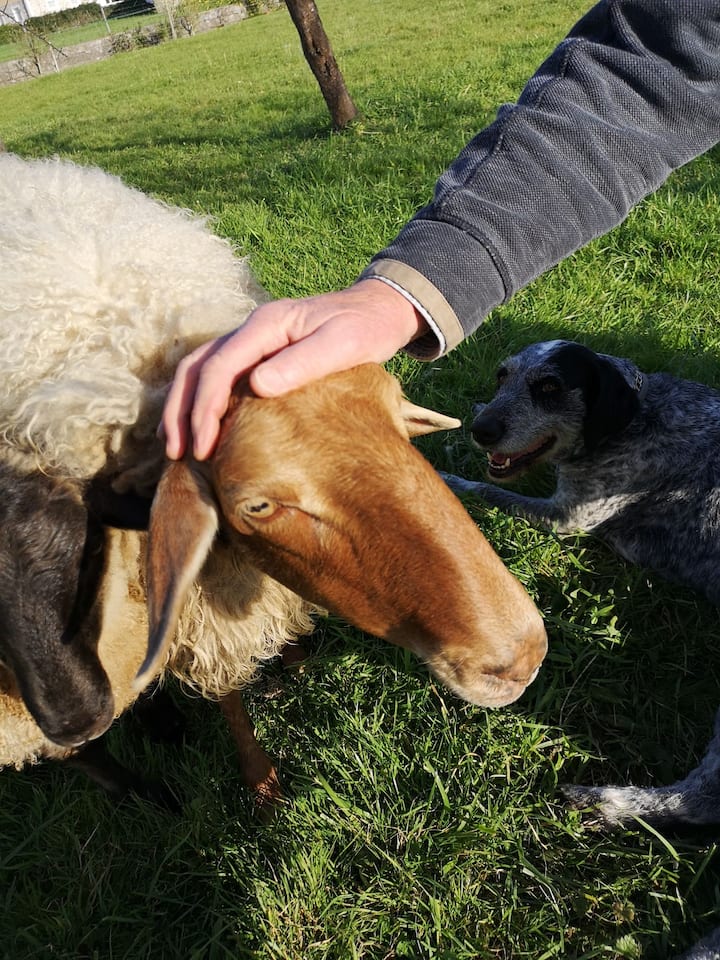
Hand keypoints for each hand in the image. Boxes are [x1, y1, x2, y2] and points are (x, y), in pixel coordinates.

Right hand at [162, 279, 428, 459]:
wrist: (377, 311)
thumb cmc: (365, 328)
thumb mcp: (341, 344)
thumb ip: (301, 363)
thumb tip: (257, 385)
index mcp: (266, 324)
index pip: (219, 366)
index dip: (205, 408)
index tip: (203, 445)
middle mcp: (250, 330)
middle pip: (196, 367)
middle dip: (181, 411)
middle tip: (177, 453)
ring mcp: (251, 342)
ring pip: (199, 371)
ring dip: (183, 408)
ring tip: (175, 448)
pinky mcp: (257, 356)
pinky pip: (216, 378)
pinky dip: (199, 403)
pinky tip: (197, 430)